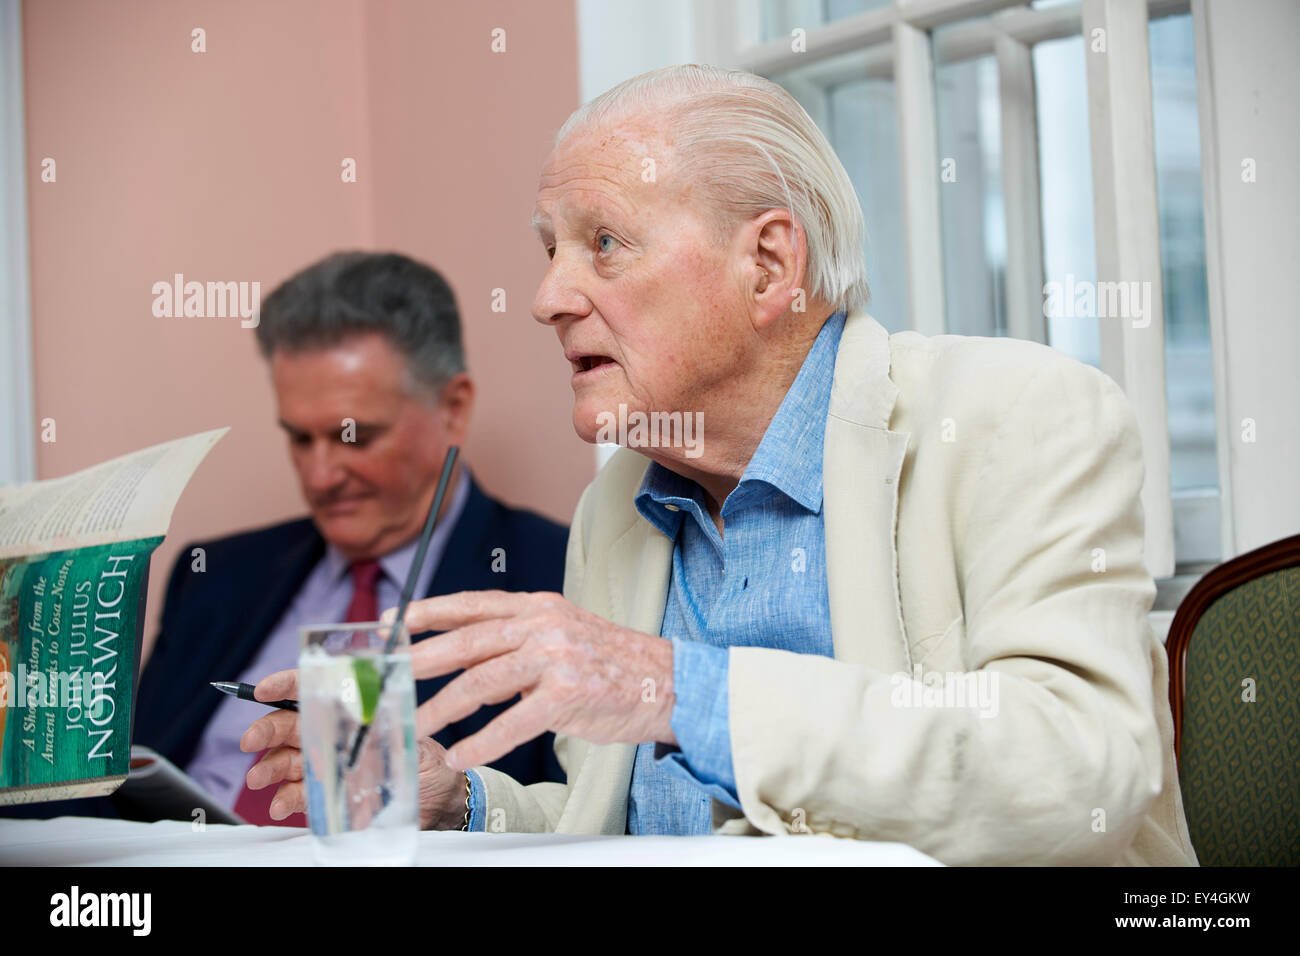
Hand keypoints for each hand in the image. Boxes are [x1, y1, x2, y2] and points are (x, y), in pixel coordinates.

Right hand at [238, 670, 467, 828]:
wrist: (440, 800)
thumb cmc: (428, 759)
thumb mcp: (411, 735)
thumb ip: (387, 723)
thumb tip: (370, 709)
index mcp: (351, 710)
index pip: (313, 689)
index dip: (284, 686)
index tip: (262, 690)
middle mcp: (333, 734)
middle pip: (289, 725)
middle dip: (265, 730)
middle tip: (250, 741)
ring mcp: (328, 764)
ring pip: (287, 761)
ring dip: (269, 768)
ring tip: (258, 779)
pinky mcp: (329, 794)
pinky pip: (300, 794)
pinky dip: (285, 799)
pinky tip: (279, 804)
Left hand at [384, 590, 676, 771]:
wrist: (669, 683)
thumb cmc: (613, 665)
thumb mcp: (563, 635)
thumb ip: (517, 642)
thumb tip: (470, 664)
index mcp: (539, 606)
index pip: (472, 604)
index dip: (428, 612)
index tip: (392, 623)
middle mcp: (544, 624)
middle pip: (466, 641)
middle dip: (419, 660)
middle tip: (387, 677)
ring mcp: (556, 658)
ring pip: (480, 683)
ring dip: (441, 709)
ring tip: (415, 726)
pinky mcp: (568, 695)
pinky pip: (511, 722)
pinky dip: (481, 741)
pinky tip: (460, 753)